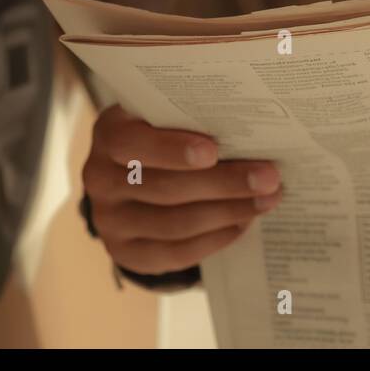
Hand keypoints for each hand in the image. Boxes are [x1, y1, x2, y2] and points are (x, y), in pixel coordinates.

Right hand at [82, 105, 282, 274]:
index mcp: (110, 134)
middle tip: (269, 177)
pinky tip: (243, 223)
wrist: (131, 175)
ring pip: (175, 223)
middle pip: (165, 187)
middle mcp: (100, 179)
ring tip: (266, 200)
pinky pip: (175, 252)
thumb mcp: (165, 118)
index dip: (172, 149)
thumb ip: (193, 118)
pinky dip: (215, 238)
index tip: (214, 151)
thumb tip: (254, 127)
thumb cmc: (163, 134)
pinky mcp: (126, 252)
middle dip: (224, 183)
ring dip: (229, 212)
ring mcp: (110, 220)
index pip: (132, 143)